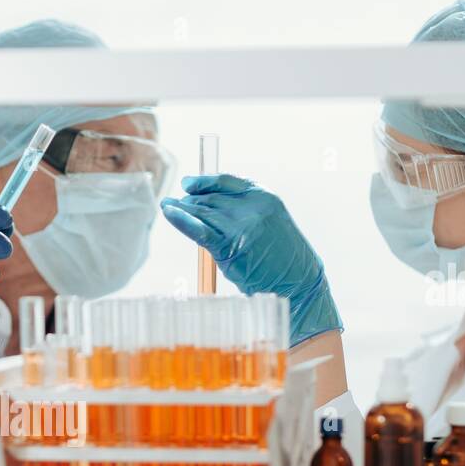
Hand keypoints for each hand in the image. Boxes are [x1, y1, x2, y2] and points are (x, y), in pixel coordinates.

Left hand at [161, 174, 341, 346]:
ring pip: (203, 213)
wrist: (298, 284)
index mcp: (264, 197)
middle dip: (190, 201)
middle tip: (174, 203)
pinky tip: (168, 213)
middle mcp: (253, 208)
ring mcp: (241, 227)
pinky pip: (199, 230)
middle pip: (211, 199)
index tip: (188, 184)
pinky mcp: (230, 247)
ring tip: (166, 206)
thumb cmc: (284, 260)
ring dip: (181, 209)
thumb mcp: (270, 225)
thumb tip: (212, 210)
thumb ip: (245, 214)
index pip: (227, 182)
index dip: (204, 181)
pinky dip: (181, 220)